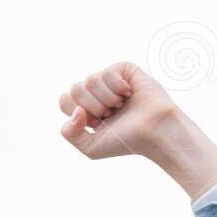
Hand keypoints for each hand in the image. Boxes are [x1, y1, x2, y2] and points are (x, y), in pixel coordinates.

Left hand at [57, 61, 216, 199]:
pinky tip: (129, 94)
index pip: (64, 100)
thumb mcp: (90, 147)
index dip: (79, 113)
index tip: (97, 123)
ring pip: (90, 80)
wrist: (153, 133)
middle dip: (93, 106)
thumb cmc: (125, 142)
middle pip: (75, 89)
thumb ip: (69, 133)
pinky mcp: (124, 70)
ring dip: (107, 99)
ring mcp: (109, 80)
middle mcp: (95, 93)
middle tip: (110, 114)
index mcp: (85, 108)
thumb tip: (76, 109)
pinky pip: (107, 73)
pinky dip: (118, 88)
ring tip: (121, 106)